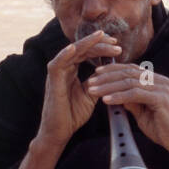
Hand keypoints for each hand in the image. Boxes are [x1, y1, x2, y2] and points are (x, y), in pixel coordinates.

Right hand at [36, 31, 121, 150]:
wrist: (60, 132)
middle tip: (114, 40)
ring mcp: (57, 74)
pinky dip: (64, 55)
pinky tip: (74, 48)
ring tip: (101, 37)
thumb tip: (111, 73)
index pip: (86, 52)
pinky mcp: (52, 82)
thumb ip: (98, 82)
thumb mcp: (91, 95)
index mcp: (72, 70)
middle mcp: (63, 68)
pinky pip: (57, 64)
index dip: (101, 47)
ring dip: (86, 44)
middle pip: (81, 48)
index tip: (117, 45)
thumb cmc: (73, 115)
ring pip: (71, 51)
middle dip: (97, 42)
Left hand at [85, 64, 168, 158]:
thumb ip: (132, 102)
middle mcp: (160, 81)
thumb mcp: (144, 113)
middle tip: (90, 81)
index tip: (96, 75)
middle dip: (107, 77)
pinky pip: (135, 94)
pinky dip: (119, 96)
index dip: (113, 71)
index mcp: (158, 82)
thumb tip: (117, 97)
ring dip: (108, 86)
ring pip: (129, 82)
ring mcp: (162, 88)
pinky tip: (106, 100)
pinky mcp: (161, 98)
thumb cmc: (166, 129)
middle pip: (129, 72)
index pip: (132, 70)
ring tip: (93, 91)